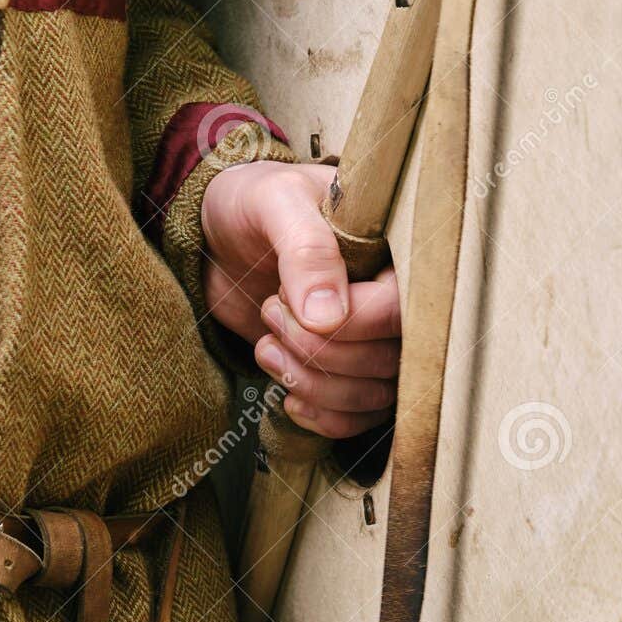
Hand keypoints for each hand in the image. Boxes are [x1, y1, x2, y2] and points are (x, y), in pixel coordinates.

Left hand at [201, 160, 400, 438]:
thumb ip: (305, 250)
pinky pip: (357, 418)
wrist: (218, 234)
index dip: (349, 321)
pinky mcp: (347, 371)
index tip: (286, 296)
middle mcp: (395, 300)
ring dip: (311, 382)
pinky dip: (319, 414)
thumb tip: (329, 318)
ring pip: (374, 396)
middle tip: (270, 309)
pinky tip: (287, 390)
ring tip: (267, 343)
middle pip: (389, 361)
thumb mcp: (274, 203)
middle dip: (315, 350)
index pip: (403, 310)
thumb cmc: (252, 203)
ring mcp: (375, 340)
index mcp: (395, 250)